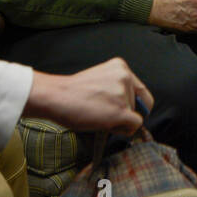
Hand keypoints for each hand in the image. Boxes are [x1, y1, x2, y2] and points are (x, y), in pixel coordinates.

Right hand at [25, 58, 152, 133]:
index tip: (124, 111)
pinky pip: (135, 126)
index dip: (134, 104)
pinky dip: (123, 130)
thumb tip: (133, 110)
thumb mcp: (100, 80)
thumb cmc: (73, 92)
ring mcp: (124, 94)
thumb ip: (117, 88)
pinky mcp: (121, 111)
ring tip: (98, 116)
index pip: (141, 91)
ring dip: (119, 122)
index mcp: (121, 67)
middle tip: (101, 112)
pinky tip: (107, 125)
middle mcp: (126, 77)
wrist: (56, 96)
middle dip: (124, 113)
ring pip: (134, 116)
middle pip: (138, 105)